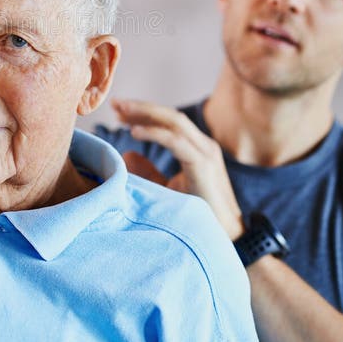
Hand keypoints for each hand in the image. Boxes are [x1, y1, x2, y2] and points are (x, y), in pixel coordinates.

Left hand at [113, 99, 244, 238]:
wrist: (227, 238)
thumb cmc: (198, 215)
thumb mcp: (167, 189)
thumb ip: (149, 171)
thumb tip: (127, 154)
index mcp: (197, 148)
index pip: (169, 122)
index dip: (144, 114)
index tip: (119, 111)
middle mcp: (203, 145)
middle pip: (170, 116)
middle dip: (141, 108)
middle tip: (116, 103)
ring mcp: (205, 153)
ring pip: (174, 122)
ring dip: (145, 114)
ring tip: (121, 110)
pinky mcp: (203, 165)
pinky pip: (175, 141)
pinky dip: (154, 133)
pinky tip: (134, 132)